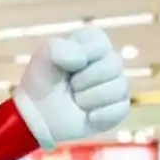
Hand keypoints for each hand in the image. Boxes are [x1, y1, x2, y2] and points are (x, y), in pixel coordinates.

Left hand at [14, 27, 131, 148]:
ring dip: (90, 97)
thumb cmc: (42, 82)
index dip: (83, 54)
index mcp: (94, 44)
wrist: (37, 116)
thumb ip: (59, 48)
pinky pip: (122, 108)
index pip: (102, 42)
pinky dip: (102, 114)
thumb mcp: (44, 57)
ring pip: (120, 86)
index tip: (66, 65)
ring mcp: (115, 86)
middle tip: (70, 86)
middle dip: (84, 79)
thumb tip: (81, 61)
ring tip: (76, 101)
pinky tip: (89, 116)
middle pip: (114, 64)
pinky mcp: (117, 109)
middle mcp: (109, 62)